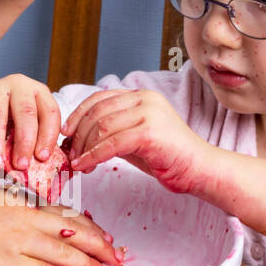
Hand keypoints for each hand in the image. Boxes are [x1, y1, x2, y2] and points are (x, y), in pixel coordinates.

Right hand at [0, 75, 61, 170]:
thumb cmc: (12, 118)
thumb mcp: (29, 123)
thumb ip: (35, 141)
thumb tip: (37, 170)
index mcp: (40, 92)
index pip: (50, 113)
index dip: (48, 136)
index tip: (42, 158)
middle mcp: (19, 86)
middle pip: (26, 112)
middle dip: (25, 141)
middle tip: (22, 165)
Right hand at [0, 182, 123, 265]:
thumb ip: (6, 206)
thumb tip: (19, 213)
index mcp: (20, 202)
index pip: (64, 215)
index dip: (89, 228)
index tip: (103, 238)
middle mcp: (25, 219)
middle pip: (75, 232)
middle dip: (101, 246)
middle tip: (118, 257)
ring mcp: (18, 241)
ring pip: (67, 253)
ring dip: (91, 265)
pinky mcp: (6, 263)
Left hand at [62, 88, 210, 194]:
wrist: (200, 170)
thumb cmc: (168, 158)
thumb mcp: (135, 138)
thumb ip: (113, 133)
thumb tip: (79, 139)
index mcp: (141, 96)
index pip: (100, 98)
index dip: (78, 115)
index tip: (66, 133)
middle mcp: (145, 99)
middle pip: (97, 112)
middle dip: (78, 135)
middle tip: (69, 154)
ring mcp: (149, 113)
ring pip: (102, 127)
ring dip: (84, 147)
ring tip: (77, 163)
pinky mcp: (150, 132)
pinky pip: (112, 143)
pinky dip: (94, 156)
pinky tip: (86, 166)